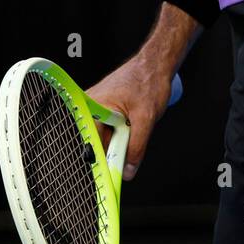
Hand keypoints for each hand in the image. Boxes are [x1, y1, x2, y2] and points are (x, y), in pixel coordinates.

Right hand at [85, 57, 173, 181]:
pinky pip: (106, 130)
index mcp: (92, 107)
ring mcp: (94, 108)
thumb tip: (127, 171)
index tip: (108, 179)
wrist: (155, 64)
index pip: (90, 144)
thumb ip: (137, 146)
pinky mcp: (101, 110)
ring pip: (103, 138)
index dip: (100, 163)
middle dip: (113, 150)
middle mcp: (88, 107)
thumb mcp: (146, 118)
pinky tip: (129, 127)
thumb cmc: (149, 82)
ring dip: (118, 141)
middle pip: (95, 143)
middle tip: (128, 151)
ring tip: (133, 127)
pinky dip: (118, 134)